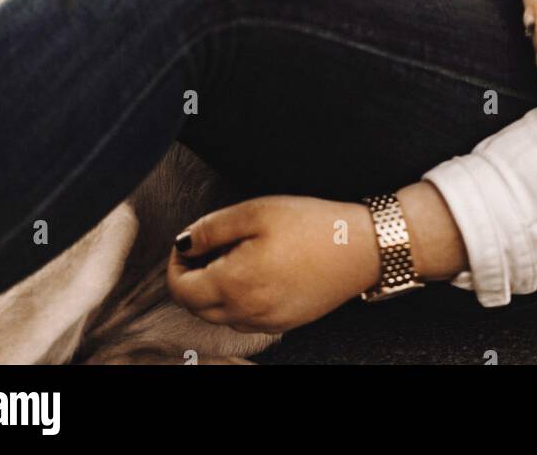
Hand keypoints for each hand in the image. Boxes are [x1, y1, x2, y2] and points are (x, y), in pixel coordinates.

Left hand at [166, 184, 467, 332]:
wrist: (360, 248)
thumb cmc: (310, 225)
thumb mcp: (256, 212)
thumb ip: (211, 228)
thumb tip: (183, 244)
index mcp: (233, 285)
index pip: (180, 289)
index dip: (176, 263)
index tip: (191, 241)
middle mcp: (245, 313)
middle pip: (196, 307)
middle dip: (192, 278)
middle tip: (209, 246)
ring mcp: (265, 323)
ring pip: (219, 316)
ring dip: (213, 291)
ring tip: (234, 255)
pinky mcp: (284, 324)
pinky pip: (244, 320)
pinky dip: (237, 300)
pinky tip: (255, 272)